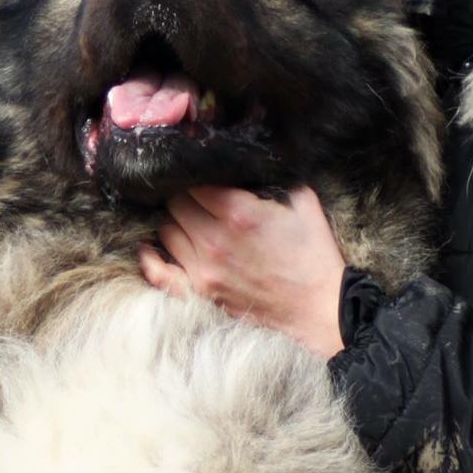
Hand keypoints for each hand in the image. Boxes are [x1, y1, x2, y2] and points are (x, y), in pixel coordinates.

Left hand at [137, 184, 347, 357]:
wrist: (321, 310)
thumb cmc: (314, 255)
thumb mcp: (302, 202)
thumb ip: (271, 177)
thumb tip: (247, 162)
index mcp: (238, 213)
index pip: (192, 181)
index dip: (196, 175)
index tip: (201, 175)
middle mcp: (214, 240)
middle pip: (174, 204)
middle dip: (185, 197)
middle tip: (197, 199)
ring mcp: (203, 269)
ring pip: (165, 231)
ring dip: (175, 223)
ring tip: (188, 222)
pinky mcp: (200, 293)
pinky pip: (158, 271)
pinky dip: (151, 258)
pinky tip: (152, 247)